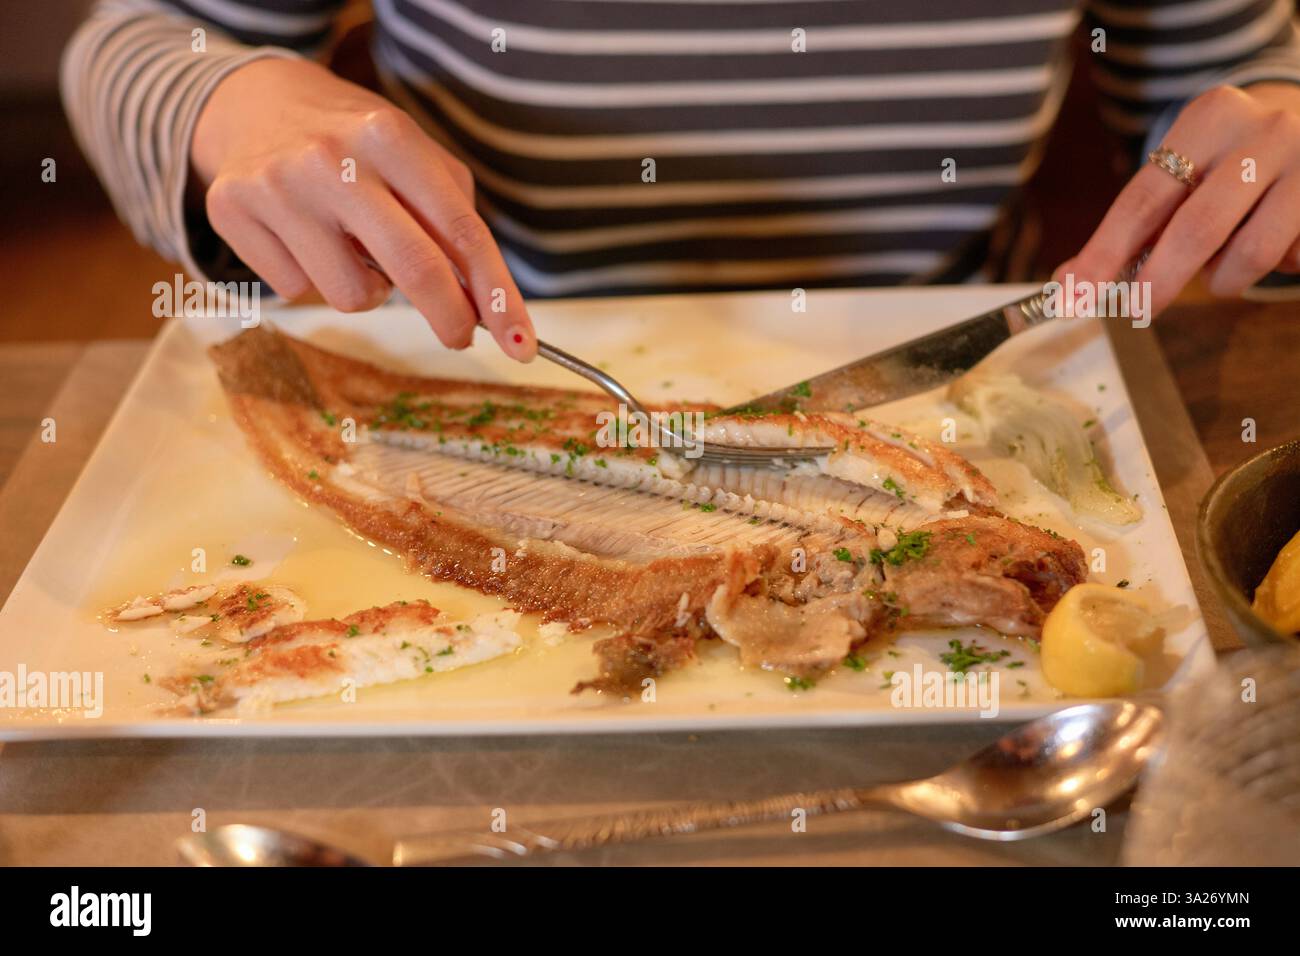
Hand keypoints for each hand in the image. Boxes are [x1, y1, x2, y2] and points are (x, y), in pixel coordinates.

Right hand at [191, 58, 534, 359]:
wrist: (252, 102)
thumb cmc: (353, 144)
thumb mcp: (411, 155)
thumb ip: (450, 220)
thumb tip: (483, 303)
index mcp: (390, 136)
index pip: (461, 231)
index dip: (498, 296)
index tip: (521, 343)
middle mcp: (333, 158)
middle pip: (414, 269)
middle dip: (451, 319)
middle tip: (460, 336)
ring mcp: (278, 185)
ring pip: (352, 296)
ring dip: (367, 290)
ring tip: (352, 248)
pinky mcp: (231, 209)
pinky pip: (296, 290)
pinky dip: (311, 278)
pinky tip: (303, 238)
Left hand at [1059, 83, 1299, 315]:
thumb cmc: (1230, 161)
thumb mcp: (1184, 171)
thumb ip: (1133, 225)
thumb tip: (1070, 283)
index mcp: (1209, 118)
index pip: (1142, 199)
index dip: (1104, 254)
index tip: (1075, 294)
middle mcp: (1264, 132)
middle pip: (1196, 229)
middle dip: (1160, 281)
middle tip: (1139, 310)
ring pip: (1251, 253)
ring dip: (1223, 279)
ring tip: (1220, 264)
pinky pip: (1292, 257)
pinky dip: (1274, 266)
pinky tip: (1275, 240)